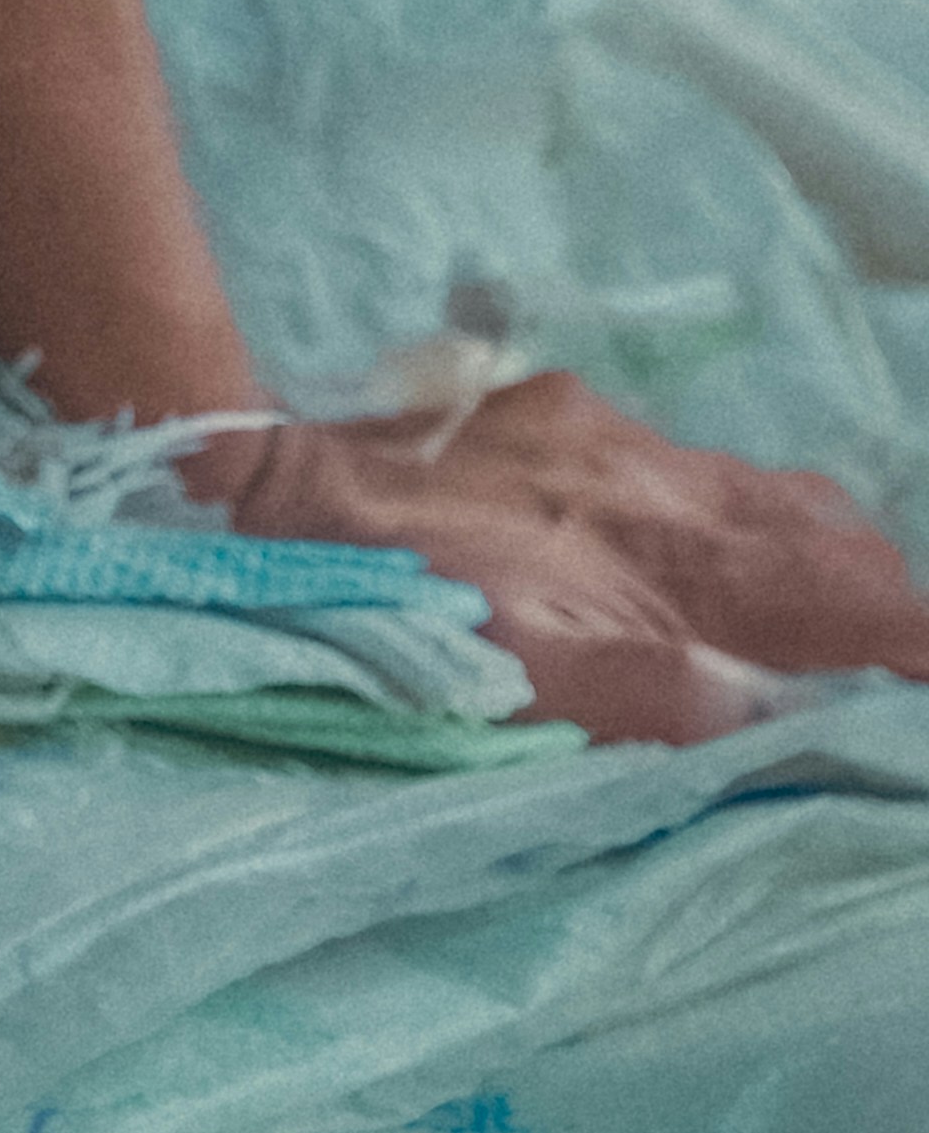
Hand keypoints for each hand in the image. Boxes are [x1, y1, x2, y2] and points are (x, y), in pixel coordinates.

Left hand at [215, 360, 928, 745]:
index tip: (922, 687)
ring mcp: (608, 442)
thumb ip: (667, 700)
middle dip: (883, 601)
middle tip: (892, 666)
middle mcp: (661, 487)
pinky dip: (723, 521)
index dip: (913, 645)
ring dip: (810, 562)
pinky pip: (682, 467)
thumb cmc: (398, 608)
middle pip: (826, 534)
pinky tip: (688, 564)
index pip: (854, 600)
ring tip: (822, 629)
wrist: (270, 482)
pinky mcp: (554, 417)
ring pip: (759, 494)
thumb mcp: (540, 684)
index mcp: (675, 561)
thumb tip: (778, 716)